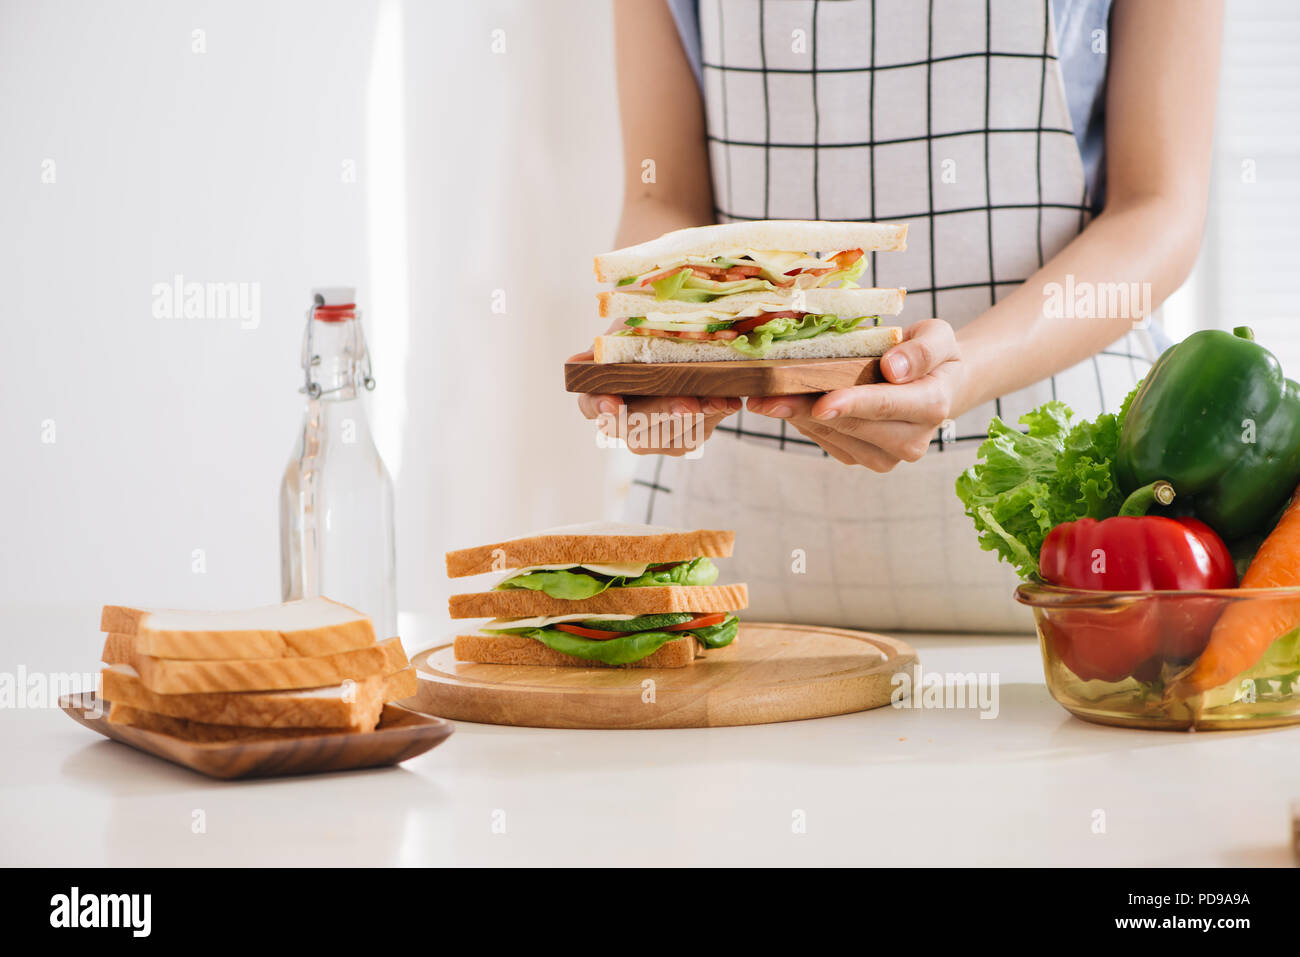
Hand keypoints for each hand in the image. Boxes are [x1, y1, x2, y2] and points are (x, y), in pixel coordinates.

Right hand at [570, 342, 740, 455]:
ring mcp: (649, 436)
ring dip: (696, 417)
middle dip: (663, 413)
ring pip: (667, 436)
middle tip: (688, 404)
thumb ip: (612, 341)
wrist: (685, 344)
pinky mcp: (679, 442)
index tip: (613, 405)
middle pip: (632, 427)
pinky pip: (694, 436)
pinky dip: (713, 417)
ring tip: (718, 399)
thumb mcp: (631, 328)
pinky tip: (729, 402)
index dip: (599, 406)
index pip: (589, 405)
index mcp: (600, 391)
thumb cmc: (648, 334)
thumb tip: (577, 361)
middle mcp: (619, 422)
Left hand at [746, 319, 962, 470]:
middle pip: (852, 425)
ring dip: (796, 417)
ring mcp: (886, 456)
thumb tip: (894, 368)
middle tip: (763, 398)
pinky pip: (827, 442)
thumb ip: (922, 350)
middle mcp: (910, 441)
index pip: (887, 405)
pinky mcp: (863, 458)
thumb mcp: (939, 337)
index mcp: (931, 406)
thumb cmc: (933, 356)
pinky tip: (783, 404)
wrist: (937, 386)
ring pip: (833, 436)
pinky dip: (803, 423)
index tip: (821, 403)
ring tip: (762, 399)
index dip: (852, 404)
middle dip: (805, 410)